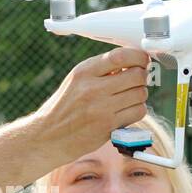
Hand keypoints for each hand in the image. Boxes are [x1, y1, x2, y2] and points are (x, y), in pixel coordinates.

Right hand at [35, 46, 149, 161]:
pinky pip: (138, 112)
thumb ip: (101, 70)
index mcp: (84, 72)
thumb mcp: (76, 81)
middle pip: (136, 75)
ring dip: (140, 95)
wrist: (48, 136)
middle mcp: (92, 88)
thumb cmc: (64, 108)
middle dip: (141, 77)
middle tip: (137, 81)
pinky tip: (125, 111)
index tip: (142, 60)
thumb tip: (132, 62)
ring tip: (128, 98)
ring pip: (140, 94)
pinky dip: (137, 111)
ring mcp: (101, 108)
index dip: (138, 56)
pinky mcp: (108, 126)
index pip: (120, 56)